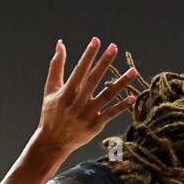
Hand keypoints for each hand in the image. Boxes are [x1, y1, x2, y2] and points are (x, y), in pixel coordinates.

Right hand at [36, 37, 139, 152]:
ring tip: (134, 71)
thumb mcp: (50, 90)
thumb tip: (60, 43)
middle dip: (104, 63)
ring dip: (121, 83)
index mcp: (66, 92)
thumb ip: (56, 66)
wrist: (52, 142)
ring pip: (106, 96)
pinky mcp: (94, 126)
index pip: (79, 70)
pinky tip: (132, 97)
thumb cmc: (51, 113)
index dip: (88, 55)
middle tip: (114, 47)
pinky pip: (110, 114)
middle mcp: (78, 102)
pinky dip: (121, 106)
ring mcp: (87, 114)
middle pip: (93, 79)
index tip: (96, 40)